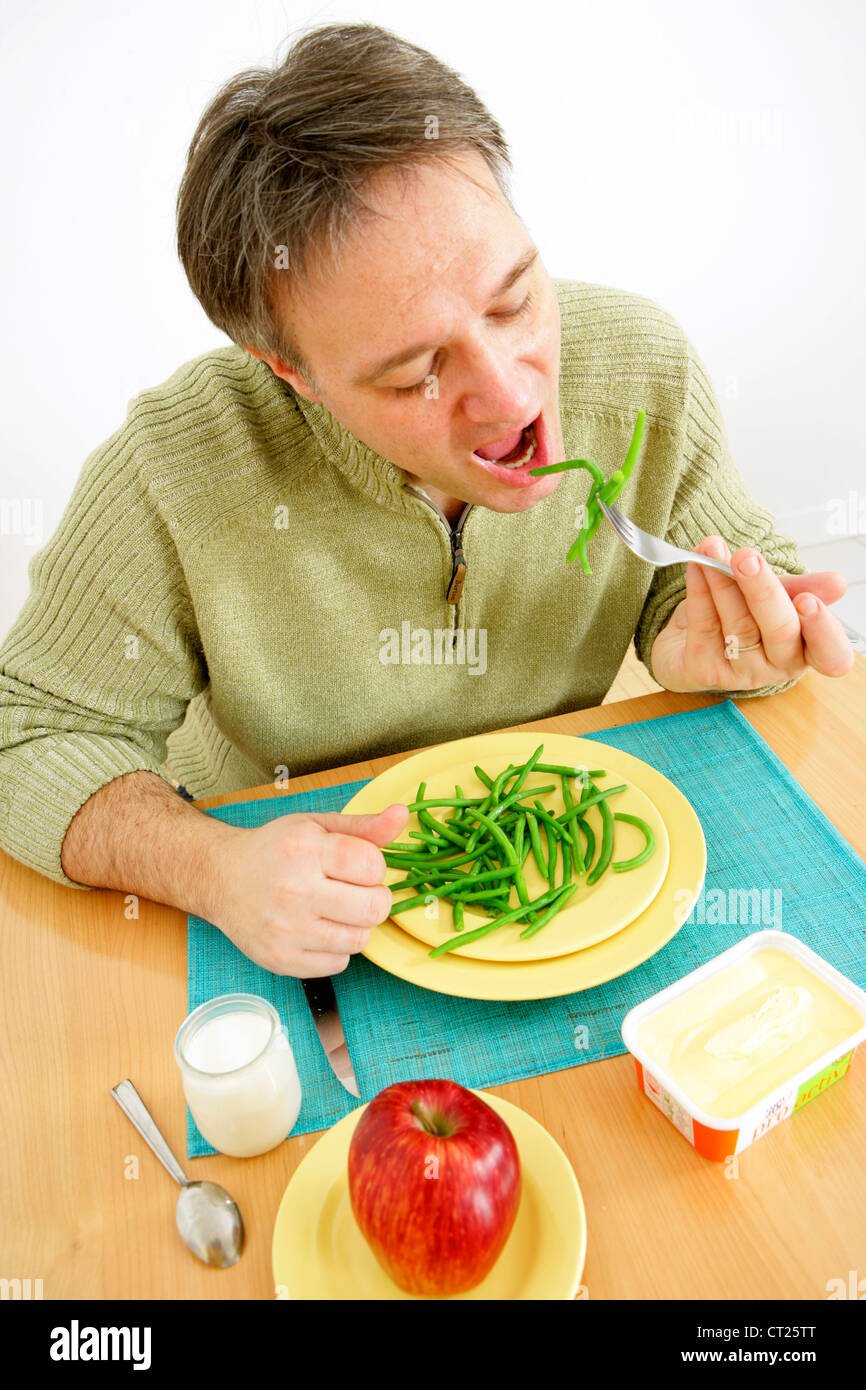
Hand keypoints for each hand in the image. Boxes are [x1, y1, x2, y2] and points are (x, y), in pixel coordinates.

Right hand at [208, 803, 408, 975]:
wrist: (220, 878)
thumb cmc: (274, 850)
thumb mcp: (316, 826)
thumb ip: (363, 826)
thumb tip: (402, 814)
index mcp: (306, 849)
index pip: (373, 866)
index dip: (374, 867)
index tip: (358, 866)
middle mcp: (295, 890)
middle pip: (374, 908)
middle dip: (374, 898)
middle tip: (354, 891)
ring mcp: (287, 929)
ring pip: (360, 940)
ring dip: (355, 925)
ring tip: (334, 910)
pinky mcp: (281, 959)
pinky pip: (338, 964)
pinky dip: (336, 949)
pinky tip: (318, 930)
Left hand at [650, 536, 854, 694]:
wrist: (686, 638)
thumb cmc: (743, 614)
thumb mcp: (776, 596)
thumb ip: (800, 587)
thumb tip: (836, 583)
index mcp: (806, 650)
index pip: (830, 655)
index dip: (823, 631)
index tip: (807, 600)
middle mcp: (777, 666)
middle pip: (780, 632)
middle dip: (763, 590)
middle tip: (747, 558)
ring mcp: (740, 671)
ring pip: (738, 623)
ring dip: (723, 580)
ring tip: (714, 550)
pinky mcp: (704, 669)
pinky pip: (704, 623)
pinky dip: (699, 589)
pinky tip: (698, 565)